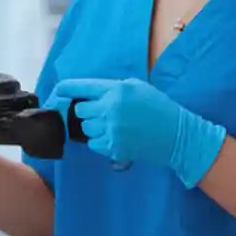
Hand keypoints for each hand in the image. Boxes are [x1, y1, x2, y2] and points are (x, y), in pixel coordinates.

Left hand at [49, 78, 226, 187]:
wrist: (178, 135)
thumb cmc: (159, 108)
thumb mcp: (137, 87)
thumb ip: (112, 89)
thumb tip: (87, 95)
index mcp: (117, 89)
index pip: (81, 87)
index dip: (65, 89)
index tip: (57, 91)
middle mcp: (111, 108)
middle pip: (80, 111)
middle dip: (88, 113)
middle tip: (103, 115)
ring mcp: (112, 129)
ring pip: (86, 129)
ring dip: (95, 129)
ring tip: (114, 127)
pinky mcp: (115, 148)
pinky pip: (94, 145)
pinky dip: (101, 143)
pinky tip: (117, 139)